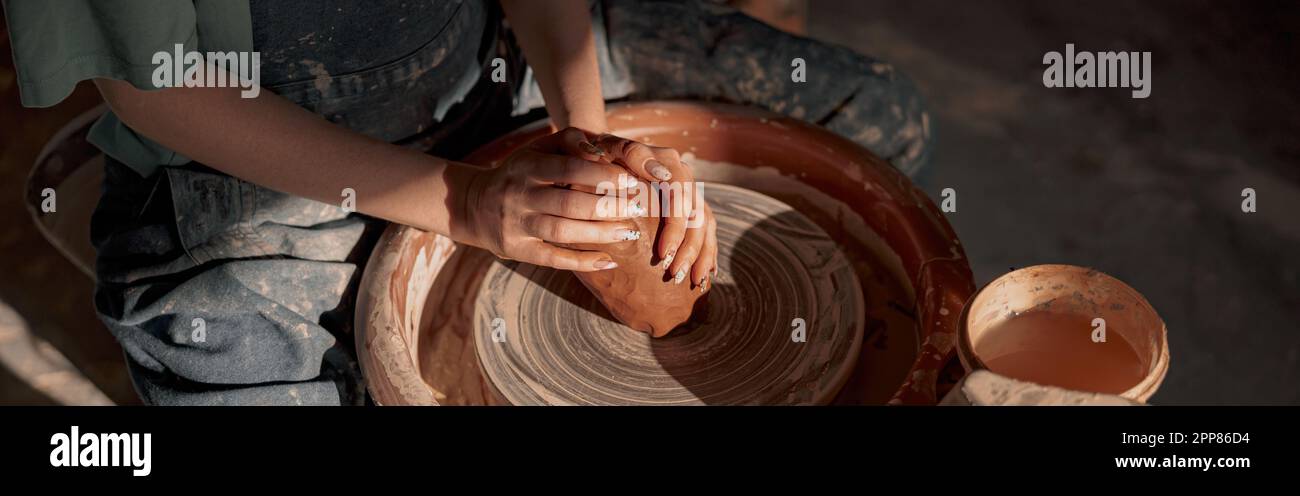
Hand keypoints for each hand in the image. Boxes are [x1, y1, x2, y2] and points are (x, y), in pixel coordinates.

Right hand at [456, 128, 640, 271]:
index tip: (630, 181)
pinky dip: (582, 262)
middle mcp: (519, 196)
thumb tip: (602, 151)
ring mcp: (516, 225)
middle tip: (636, 208)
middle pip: (568, 204)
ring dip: (600, 234)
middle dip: (607, 207)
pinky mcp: (517, 250)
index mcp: (526, 167)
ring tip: (629, 233)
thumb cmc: (521, 172)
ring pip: (562, 232)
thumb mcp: (538, 149)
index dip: (601, 176)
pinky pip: (553, 258)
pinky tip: (609, 261)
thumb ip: (571, 141)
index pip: (568, 170)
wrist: (475, 204)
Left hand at [589, 132, 718, 288]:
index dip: (675, 228)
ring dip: (701, 253)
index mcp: (668, 161)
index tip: (662, 255)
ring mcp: (688, 190)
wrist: (600, 152)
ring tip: (694, 281)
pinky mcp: (688, 204)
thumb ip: (633, 154)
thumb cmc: (599, 154)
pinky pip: (706, 229)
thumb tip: (662, 176)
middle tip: (676, 275)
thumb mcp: (609, 148)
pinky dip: (707, 251)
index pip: (681, 198)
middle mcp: (683, 175)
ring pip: (706, 223)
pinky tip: (705, 274)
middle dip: (690, 248)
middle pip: (698, 214)